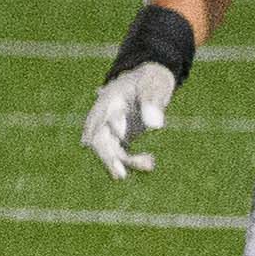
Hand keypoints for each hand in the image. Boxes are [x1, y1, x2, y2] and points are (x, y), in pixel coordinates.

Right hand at [80, 64, 175, 179]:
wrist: (148, 83)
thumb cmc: (150, 81)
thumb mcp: (154, 86)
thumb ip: (153, 102)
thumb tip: (156, 126)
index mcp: (109, 101)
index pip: (104, 117)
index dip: (112, 126)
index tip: (122, 134)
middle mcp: (104, 118)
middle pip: (98, 140)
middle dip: (108, 157)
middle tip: (120, 174)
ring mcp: (109, 130)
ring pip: (109, 151)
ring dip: (124, 162)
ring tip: (149, 165)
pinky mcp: (118, 140)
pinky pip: (120, 154)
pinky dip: (132, 161)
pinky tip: (150, 165)